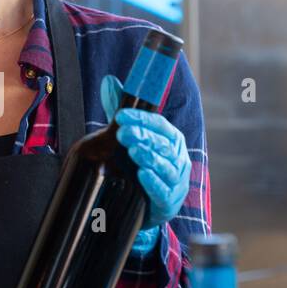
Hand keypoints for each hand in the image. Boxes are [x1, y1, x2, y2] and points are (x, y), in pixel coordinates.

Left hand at [100, 74, 190, 230]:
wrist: (147, 205)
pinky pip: (163, 190)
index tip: (121, 115)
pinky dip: (154, 182)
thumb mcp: (132, 138)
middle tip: (123, 132)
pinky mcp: (169, 201)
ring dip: (150, 157)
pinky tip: (143, 175)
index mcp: (171, 139)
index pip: (160, 124)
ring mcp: (176, 181)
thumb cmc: (142, 166)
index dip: (142, 119)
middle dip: (144, 136)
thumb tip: (109, 82)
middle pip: (163, 144)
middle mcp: (177, 158)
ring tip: (134, 151)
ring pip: (166, 167)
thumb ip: (122, 111)